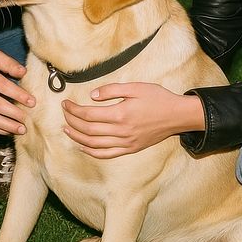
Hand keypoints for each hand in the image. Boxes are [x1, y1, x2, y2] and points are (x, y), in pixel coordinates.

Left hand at [61, 83, 203, 158]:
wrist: (177, 116)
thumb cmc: (157, 98)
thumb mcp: (135, 87)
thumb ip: (112, 90)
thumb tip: (92, 95)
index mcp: (121, 114)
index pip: (89, 114)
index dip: (74, 110)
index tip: (66, 104)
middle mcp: (121, 131)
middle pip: (88, 130)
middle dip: (72, 122)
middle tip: (64, 114)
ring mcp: (126, 142)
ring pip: (95, 144)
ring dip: (78, 138)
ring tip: (67, 130)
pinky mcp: (131, 148)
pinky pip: (107, 154)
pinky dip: (92, 152)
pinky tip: (83, 147)